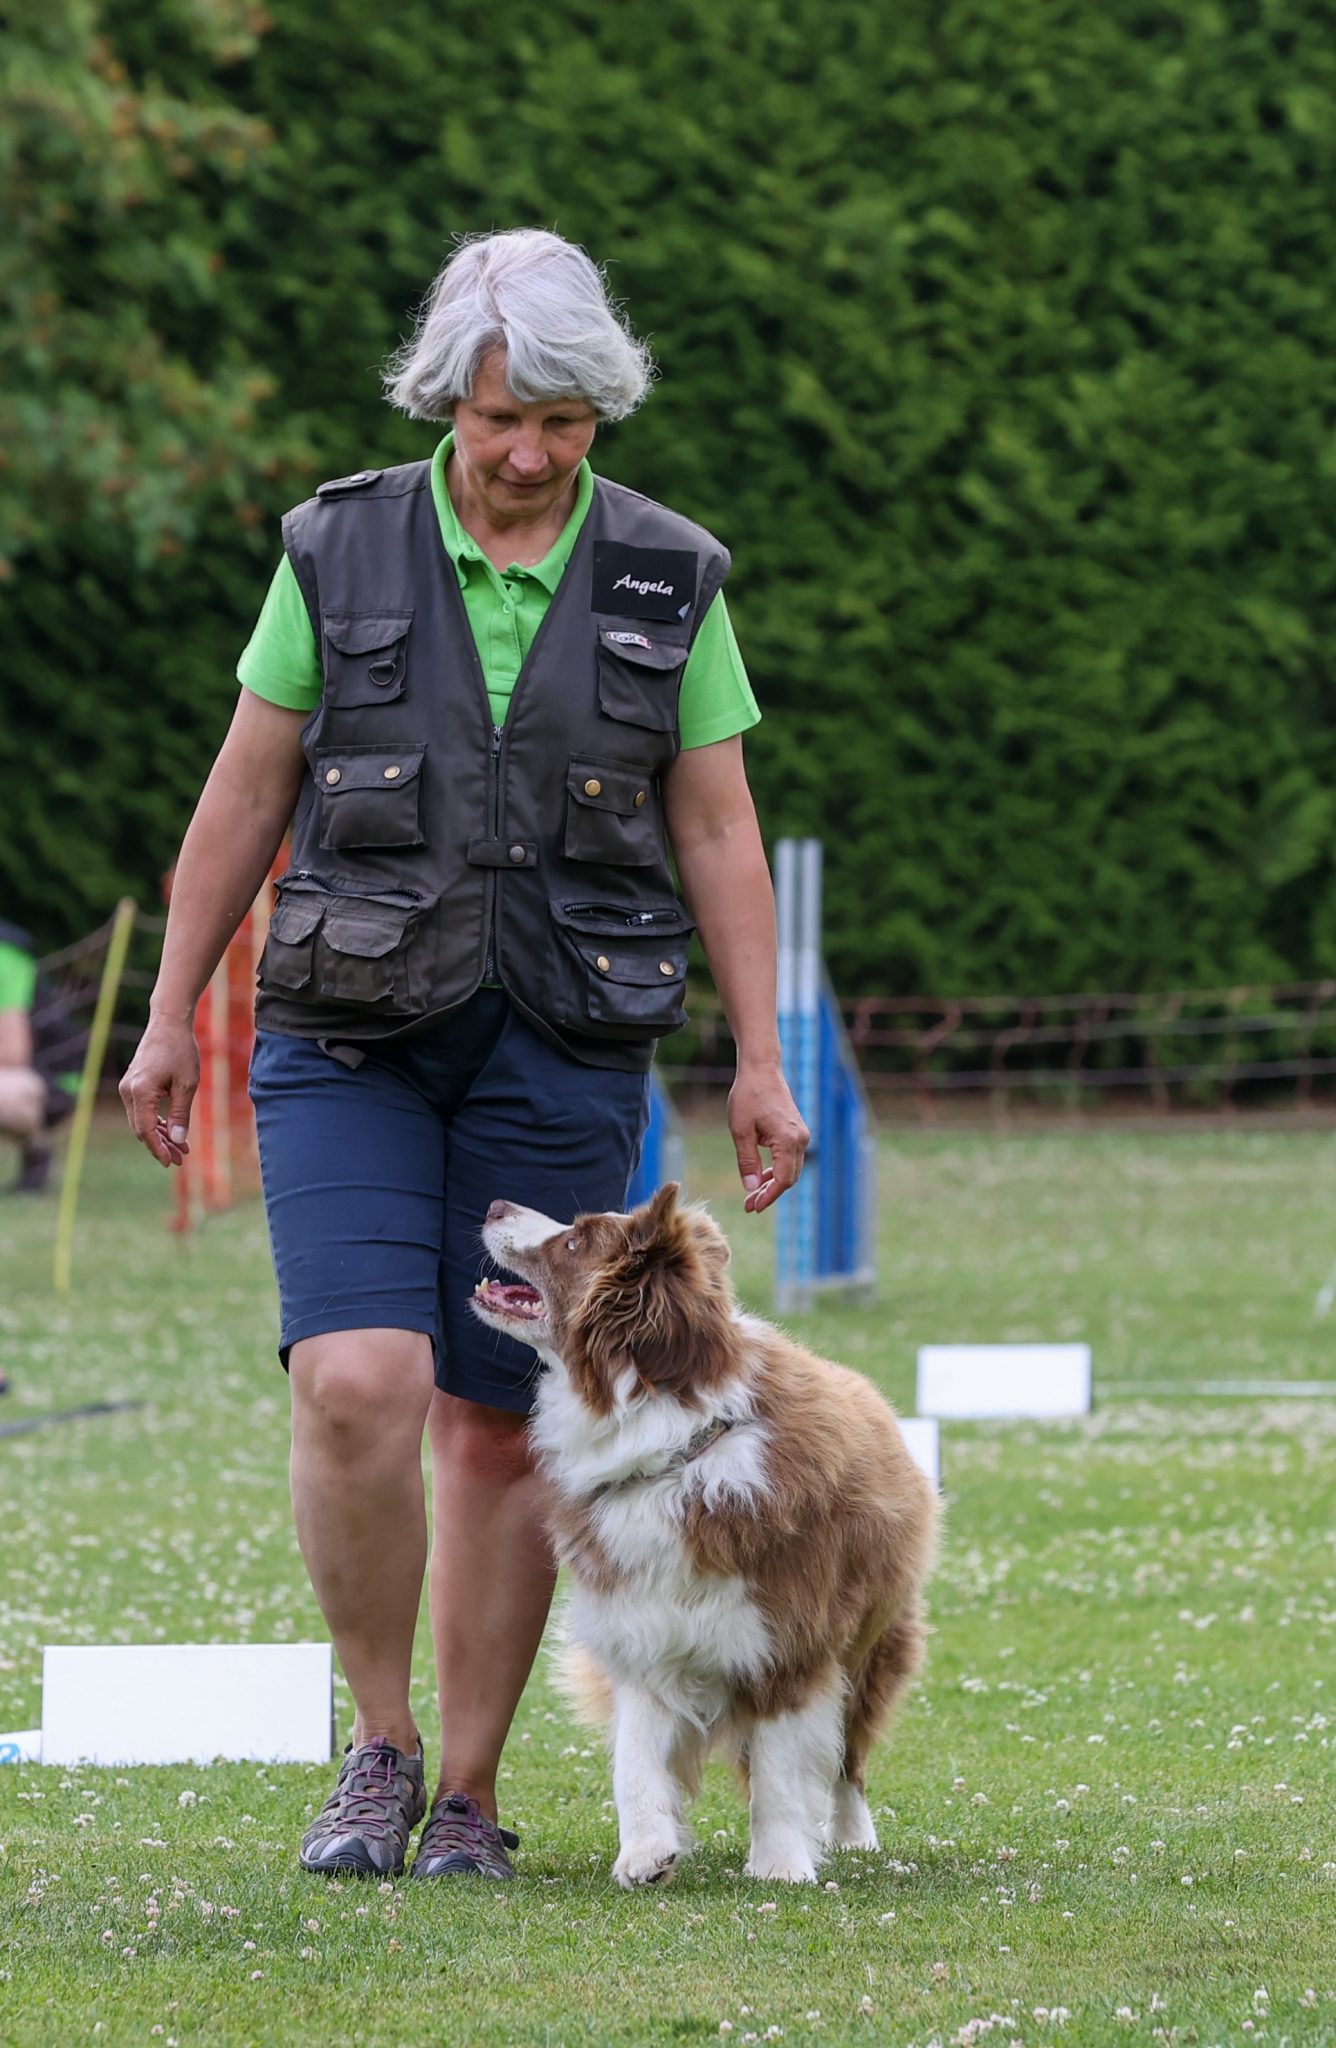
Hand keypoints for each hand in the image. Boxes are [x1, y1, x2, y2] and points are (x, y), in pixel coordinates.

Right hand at [119, 1015, 198, 1168]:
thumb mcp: (187, 1085)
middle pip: (141, 1129)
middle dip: (160, 1145)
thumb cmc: (180, 1051)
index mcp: (140, 1092)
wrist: (168, 1023)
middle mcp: (128, 1091)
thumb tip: (179, 1140)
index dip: (158, 1149)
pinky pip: (141, 1110)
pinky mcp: (132, 1084)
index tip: (171, 1162)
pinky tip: (173, 1131)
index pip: (146, 1130)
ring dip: (160, 1135)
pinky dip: (156, 1121)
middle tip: (181, 1159)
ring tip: (181, 1149)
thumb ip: (181, 1113)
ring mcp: (127, 1087)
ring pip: (141, 1121)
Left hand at [728, 1062, 809, 1214]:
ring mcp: (801, 1135)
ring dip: (772, 1183)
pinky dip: (776, 1170)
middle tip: (748, 1205)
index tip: (753, 1207)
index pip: (782, 1180)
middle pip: (789, 1178)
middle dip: (769, 1193)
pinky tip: (760, 1177)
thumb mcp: (741, 1131)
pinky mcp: (796, 1131)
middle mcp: (800, 1139)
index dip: (768, 1196)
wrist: (761, 1069)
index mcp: (788, 1140)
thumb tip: (750, 1188)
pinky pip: (790, 1158)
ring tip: (752, 1195)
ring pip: (790, 1169)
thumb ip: (747, 1161)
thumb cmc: (748, 1096)